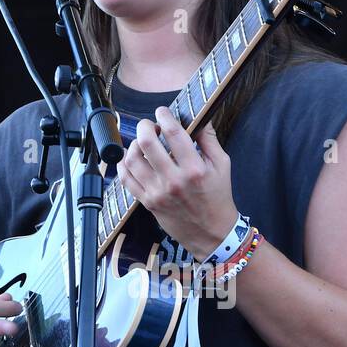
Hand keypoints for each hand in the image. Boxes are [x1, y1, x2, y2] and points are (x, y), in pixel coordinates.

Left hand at [117, 107, 237, 260]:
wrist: (212, 233)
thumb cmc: (218, 197)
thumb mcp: (222, 165)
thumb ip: (209, 139)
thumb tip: (200, 117)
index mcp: (194, 169)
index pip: (173, 133)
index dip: (164, 116)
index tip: (163, 112)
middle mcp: (174, 180)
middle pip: (147, 143)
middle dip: (146, 127)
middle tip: (150, 126)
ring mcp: (158, 193)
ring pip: (133, 160)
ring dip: (134, 144)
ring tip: (142, 142)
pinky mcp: (148, 203)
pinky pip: (127, 180)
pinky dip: (124, 165)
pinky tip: (130, 158)